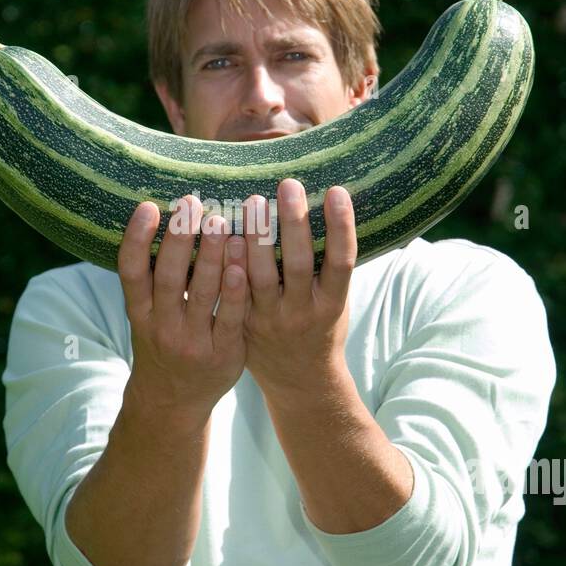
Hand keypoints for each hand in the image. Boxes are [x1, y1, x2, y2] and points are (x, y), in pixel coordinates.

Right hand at [117, 194, 248, 418]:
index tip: (148, 206)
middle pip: (169, 278)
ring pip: (201, 294)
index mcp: (140, 313)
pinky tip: (242, 265)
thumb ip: (153, 278)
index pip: (131, 273)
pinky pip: (229, 319)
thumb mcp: (147, 316)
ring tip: (221, 222)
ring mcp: (193, 342)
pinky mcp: (223, 354)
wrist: (173, 402)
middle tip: (192, 202)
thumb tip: (165, 218)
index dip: (137, 240)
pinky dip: (234, 292)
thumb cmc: (164, 342)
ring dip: (212, 256)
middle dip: (180, 239)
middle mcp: (162, 327)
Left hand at [241, 179, 355, 395]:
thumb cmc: (320, 326)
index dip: (342, 227)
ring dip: (256, 238)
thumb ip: (328, 265)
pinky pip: (233, 291)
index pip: (341, 261)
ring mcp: (270, 320)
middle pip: (298, 264)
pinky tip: (224, 234)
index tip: (336, 191)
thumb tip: (328, 206)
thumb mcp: (335, 300)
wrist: (299, 379)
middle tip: (288, 185)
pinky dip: (228, 262)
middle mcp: (303, 313)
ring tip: (253, 201)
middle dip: (294, 223)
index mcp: (332, 304)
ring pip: (260, 277)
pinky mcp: (243, 325)